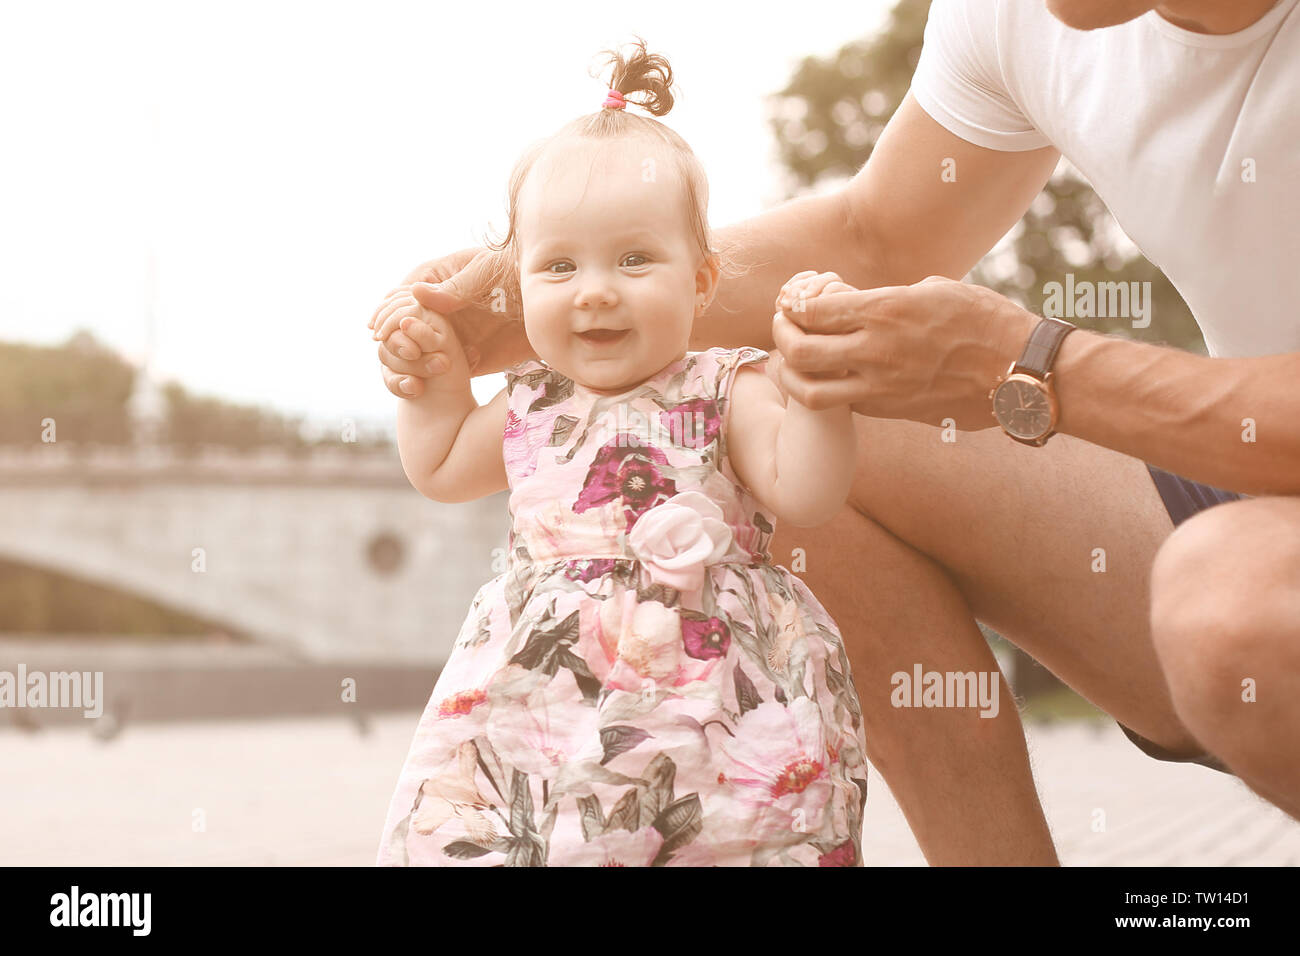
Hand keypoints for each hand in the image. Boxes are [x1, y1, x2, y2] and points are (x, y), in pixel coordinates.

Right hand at [368, 248, 535, 398]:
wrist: (549, 306)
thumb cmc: (519, 274)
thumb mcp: (488, 275)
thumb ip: (456, 288)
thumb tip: (417, 294)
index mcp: (434, 280)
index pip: (398, 298)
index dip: (388, 316)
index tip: (383, 333)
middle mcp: (434, 310)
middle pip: (397, 329)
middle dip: (393, 345)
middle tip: (404, 357)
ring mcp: (444, 336)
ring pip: (408, 354)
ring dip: (404, 367)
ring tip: (414, 377)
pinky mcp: (459, 361)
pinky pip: (431, 374)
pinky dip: (421, 382)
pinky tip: (423, 389)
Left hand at [772, 274, 1037, 428]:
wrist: (1019, 371)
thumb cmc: (984, 320)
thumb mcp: (935, 289)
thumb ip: (890, 298)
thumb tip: (860, 302)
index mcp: (885, 311)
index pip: (811, 310)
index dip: (793, 305)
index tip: (793, 301)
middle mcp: (875, 351)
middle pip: (798, 351)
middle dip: (780, 338)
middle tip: (784, 328)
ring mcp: (880, 386)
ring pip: (808, 391)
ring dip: (791, 376)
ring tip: (792, 361)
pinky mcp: (890, 411)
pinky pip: (841, 404)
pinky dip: (824, 391)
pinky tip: (828, 377)